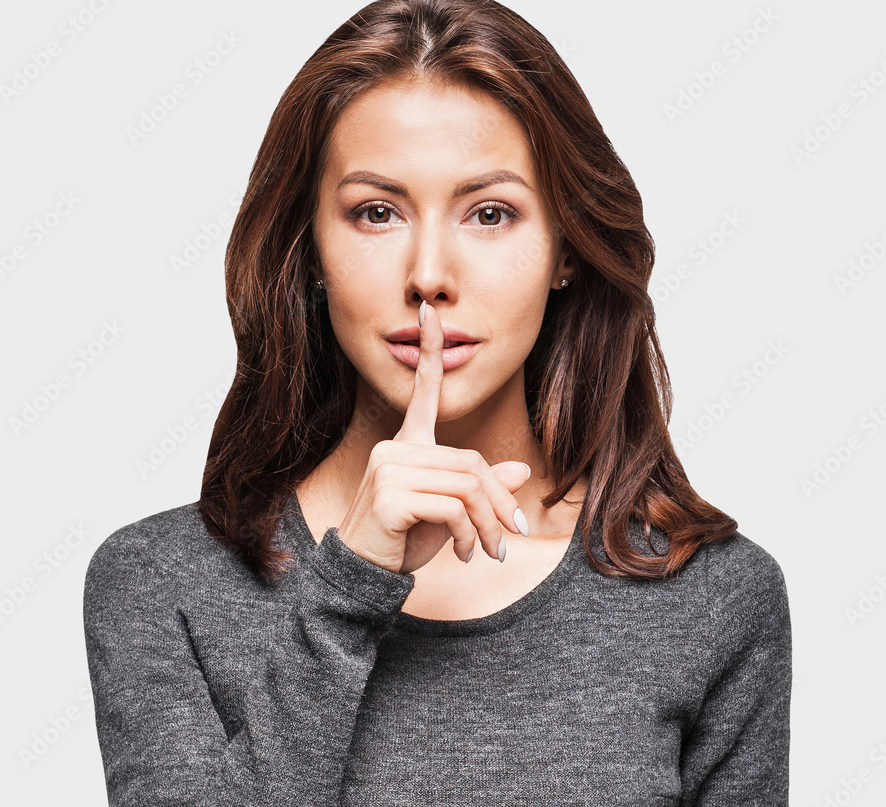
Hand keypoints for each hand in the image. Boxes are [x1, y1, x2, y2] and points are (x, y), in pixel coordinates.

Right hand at [336, 299, 531, 574]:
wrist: (364, 574)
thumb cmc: (404, 540)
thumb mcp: (450, 513)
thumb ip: (481, 488)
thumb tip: (521, 471)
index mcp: (406, 445)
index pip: (421, 392)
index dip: (429, 352)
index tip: (428, 312)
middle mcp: (394, 449)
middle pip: (470, 462)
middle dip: (498, 502)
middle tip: (512, 535)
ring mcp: (389, 470)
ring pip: (466, 486)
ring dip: (487, 525)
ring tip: (489, 552)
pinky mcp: (390, 496)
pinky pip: (452, 508)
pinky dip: (469, 535)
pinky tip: (466, 555)